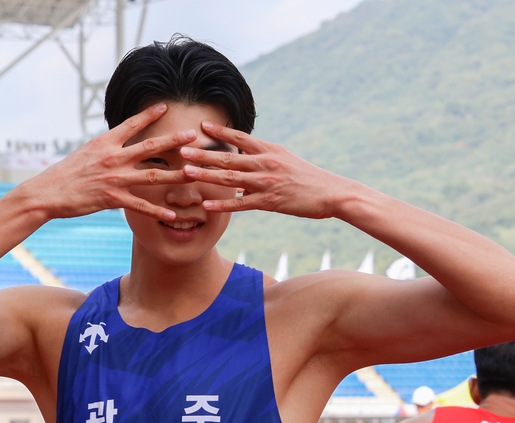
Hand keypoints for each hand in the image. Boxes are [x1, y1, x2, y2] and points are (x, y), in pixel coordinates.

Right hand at [26, 103, 194, 221]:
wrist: (48, 192)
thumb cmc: (66, 172)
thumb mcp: (86, 152)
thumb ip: (107, 147)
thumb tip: (119, 141)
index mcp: (105, 142)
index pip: (132, 124)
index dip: (149, 114)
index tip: (165, 107)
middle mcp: (113, 157)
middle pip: (150, 146)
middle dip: (174, 140)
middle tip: (193, 136)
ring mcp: (114, 178)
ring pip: (152, 175)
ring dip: (174, 174)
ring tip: (193, 173)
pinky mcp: (112, 199)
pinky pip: (140, 205)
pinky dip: (157, 210)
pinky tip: (171, 214)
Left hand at [179, 120, 356, 218]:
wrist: (332, 193)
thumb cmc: (309, 179)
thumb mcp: (286, 162)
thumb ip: (264, 162)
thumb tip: (243, 168)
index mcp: (269, 150)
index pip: (240, 137)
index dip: (220, 131)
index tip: (201, 125)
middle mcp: (266, 163)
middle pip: (229, 156)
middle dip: (203, 154)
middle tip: (181, 149)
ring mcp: (267, 182)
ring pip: (230, 178)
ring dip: (206, 175)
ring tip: (187, 172)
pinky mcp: (270, 202)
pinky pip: (241, 203)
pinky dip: (223, 204)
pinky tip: (207, 205)